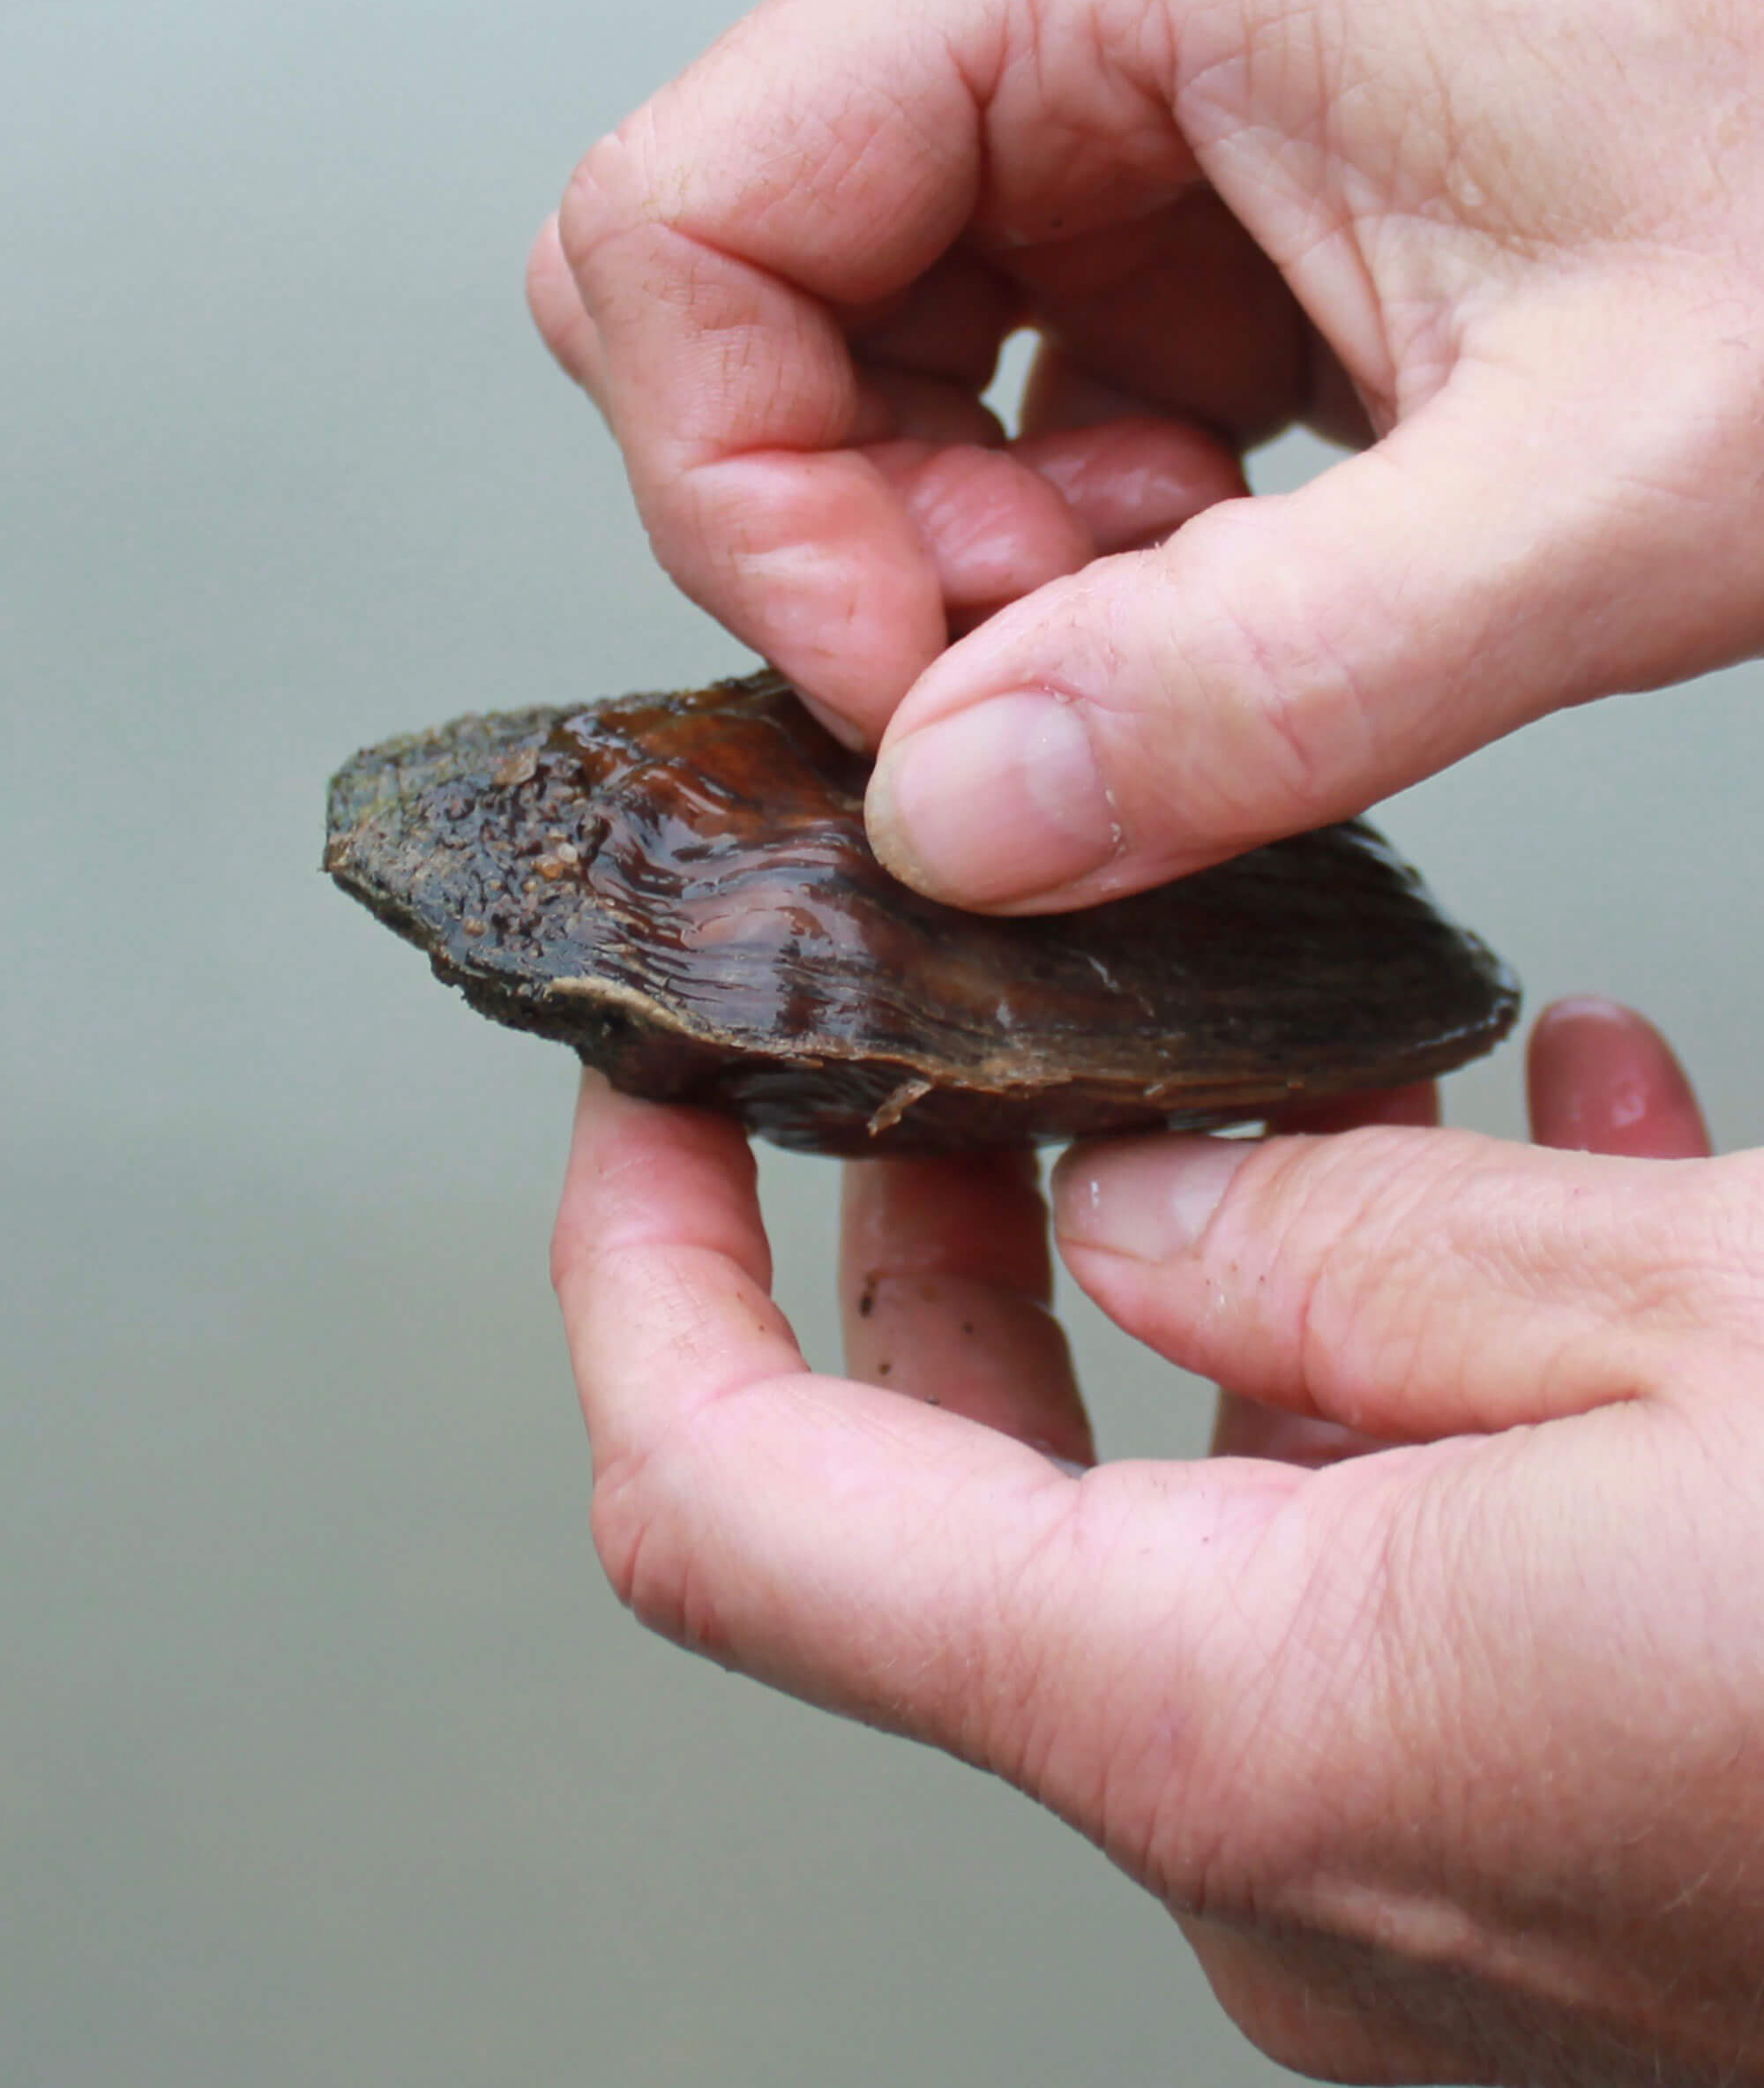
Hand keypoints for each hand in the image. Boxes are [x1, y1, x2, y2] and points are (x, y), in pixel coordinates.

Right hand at [530, 0, 1763, 913]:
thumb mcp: (1615, 467)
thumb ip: (1275, 672)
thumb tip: (968, 815)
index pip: (679, 220)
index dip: (743, 499)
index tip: (908, 694)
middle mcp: (1077, 4)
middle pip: (743, 309)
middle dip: (864, 546)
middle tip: (1068, 672)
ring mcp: (1129, 117)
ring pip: (867, 376)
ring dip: (981, 564)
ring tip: (1201, 611)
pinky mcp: (1200, 221)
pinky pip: (1015, 405)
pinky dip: (1087, 547)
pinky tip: (1245, 571)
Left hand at [551, 1002, 1763, 2085]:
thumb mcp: (1707, 1328)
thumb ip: (1364, 1252)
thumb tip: (1141, 1211)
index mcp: (1246, 1725)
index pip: (736, 1502)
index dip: (645, 1269)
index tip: (648, 1088)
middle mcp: (1285, 1862)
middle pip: (950, 1506)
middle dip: (942, 1236)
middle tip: (972, 1035)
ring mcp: (1410, 1884)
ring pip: (1187, 1516)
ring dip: (1222, 1276)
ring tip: (1330, 1061)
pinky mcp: (1540, 1847)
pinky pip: (1373, 1579)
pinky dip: (1397, 1382)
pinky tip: (1542, 1181)